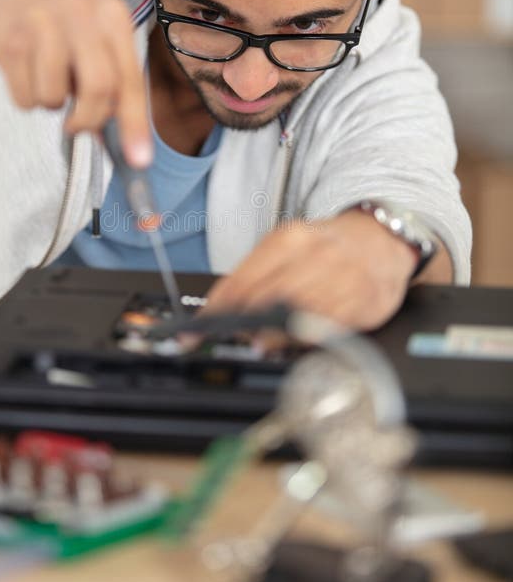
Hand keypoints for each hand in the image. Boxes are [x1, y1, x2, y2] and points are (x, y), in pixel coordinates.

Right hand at [0, 0, 150, 165]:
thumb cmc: (53, 11)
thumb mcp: (92, 30)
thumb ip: (107, 77)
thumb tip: (117, 137)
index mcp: (113, 18)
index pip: (131, 81)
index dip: (136, 125)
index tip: (140, 160)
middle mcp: (84, 17)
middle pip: (99, 91)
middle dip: (88, 120)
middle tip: (75, 125)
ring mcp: (44, 25)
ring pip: (55, 98)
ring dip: (48, 102)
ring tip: (43, 75)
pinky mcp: (11, 38)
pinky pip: (24, 95)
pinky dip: (24, 95)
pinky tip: (21, 68)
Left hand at [204, 210, 417, 330]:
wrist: (383, 240)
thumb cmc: (329, 250)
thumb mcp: (289, 250)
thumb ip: (254, 277)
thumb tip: (217, 309)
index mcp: (288, 239)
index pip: (242, 278)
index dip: (217, 308)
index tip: (198, 328)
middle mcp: (314, 254)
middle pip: (267, 294)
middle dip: (243, 319)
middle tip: (230, 335)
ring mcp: (341, 276)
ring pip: (298, 308)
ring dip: (273, 331)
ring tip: (258, 342)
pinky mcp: (364, 299)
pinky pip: (331, 323)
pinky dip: (310, 334)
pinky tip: (298, 339)